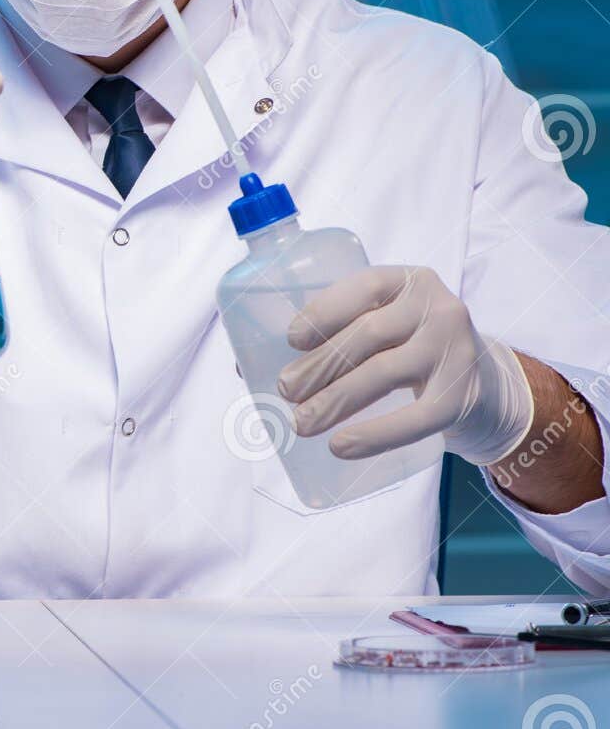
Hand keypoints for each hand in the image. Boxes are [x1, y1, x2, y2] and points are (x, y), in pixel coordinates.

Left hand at [277, 266, 533, 465]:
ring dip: (336, 400)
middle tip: (286, 391)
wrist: (482, 384)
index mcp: (408, 282)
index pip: (364, 286)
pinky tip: (342, 446)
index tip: (291, 339)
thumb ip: (330, 335)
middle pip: (368, 335)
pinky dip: (376, 434)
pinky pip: (417, 418)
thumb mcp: (382, 326)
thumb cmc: (407, 349)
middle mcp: (437, 308)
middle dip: (320, 365)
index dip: (325, 310)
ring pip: (384, 374)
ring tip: (302, 423)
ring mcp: (455, 351)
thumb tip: (246, 367)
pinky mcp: (463, 396)